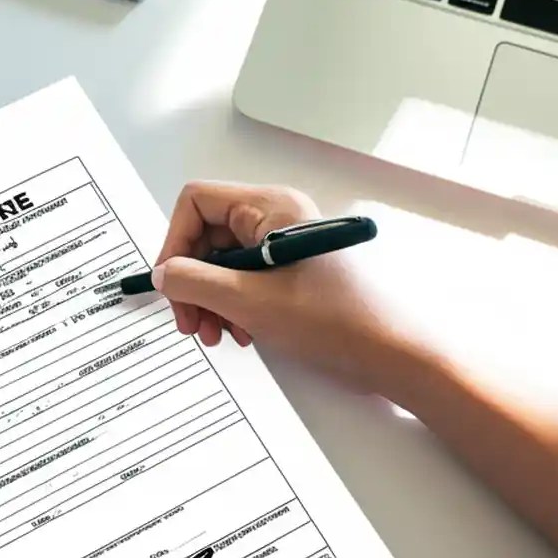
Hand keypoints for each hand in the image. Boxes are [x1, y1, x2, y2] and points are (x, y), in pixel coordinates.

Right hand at [153, 181, 407, 392]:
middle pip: (207, 235)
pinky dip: (232, 305)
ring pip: (223, 261)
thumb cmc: (336, 321)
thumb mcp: (250, 301)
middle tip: (190, 321)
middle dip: (192, 280)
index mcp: (270, 207)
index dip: (174, 242)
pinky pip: (245, 278)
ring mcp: (285, 244)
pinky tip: (241, 333)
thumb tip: (164, 274)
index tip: (171, 283)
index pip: (197, 203)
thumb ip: (195, 282)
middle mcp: (276, 217)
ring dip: (209, 298)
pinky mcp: (292, 270)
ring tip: (216, 333)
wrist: (393, 354)